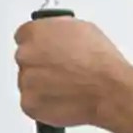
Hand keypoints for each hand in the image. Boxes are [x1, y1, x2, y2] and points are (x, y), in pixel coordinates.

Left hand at [14, 17, 131, 128]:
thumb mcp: (83, 29)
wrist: (108, 89)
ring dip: (42, 84)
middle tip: (61, 69)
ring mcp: (25, 81)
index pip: (24, 35)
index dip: (40, 43)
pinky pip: (32, 102)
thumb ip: (60, 31)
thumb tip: (58, 36)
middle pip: (26, 58)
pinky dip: (44, 102)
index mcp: (36, 33)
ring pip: (29, 82)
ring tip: (67, 85)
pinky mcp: (29, 104)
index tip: (47, 49)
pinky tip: (63, 97)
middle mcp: (26, 55)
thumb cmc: (100, 61)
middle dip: (40, 63)